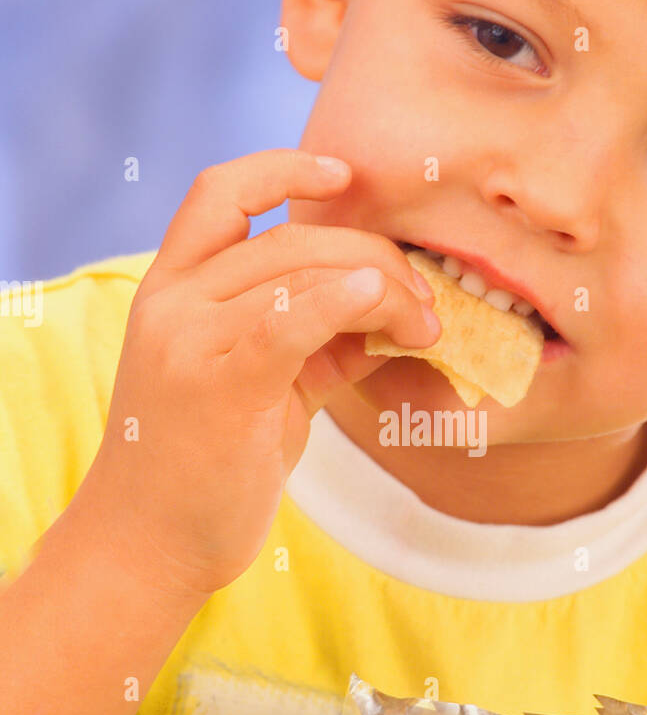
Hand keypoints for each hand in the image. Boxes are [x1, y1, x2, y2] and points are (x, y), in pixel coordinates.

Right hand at [80, 149, 439, 599]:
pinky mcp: (218, 383)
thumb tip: (391, 313)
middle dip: (375, 259)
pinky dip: (344, 301)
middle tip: (426, 304)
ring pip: (303, 274)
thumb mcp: (262, 389)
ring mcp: (188, 339)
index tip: (346, 174)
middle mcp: (172, 302)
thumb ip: (314, 342)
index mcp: (171, 290)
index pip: (220, 195)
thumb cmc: (206, 470)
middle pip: (292, 240)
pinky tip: (386, 310)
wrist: (150, 547)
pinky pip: (290, 320)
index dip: (283, 167)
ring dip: (384, 291)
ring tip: (424, 328)